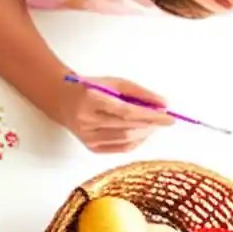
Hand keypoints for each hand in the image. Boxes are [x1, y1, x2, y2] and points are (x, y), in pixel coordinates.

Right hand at [56, 76, 173, 152]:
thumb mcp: (115, 83)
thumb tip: (164, 105)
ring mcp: (87, 136)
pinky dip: (136, 142)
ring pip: (125, 140)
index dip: (150, 116)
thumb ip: (140, 93)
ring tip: (152, 124)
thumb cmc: (92, 89)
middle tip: (164, 120)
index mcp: (91, 100)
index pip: (126, 112)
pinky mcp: (90, 146)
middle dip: (150, 125)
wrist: (63, 101)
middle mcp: (86, 121)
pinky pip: (120, 148)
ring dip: (145, 133)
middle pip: (127, 128)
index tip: (169, 117)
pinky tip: (140, 133)